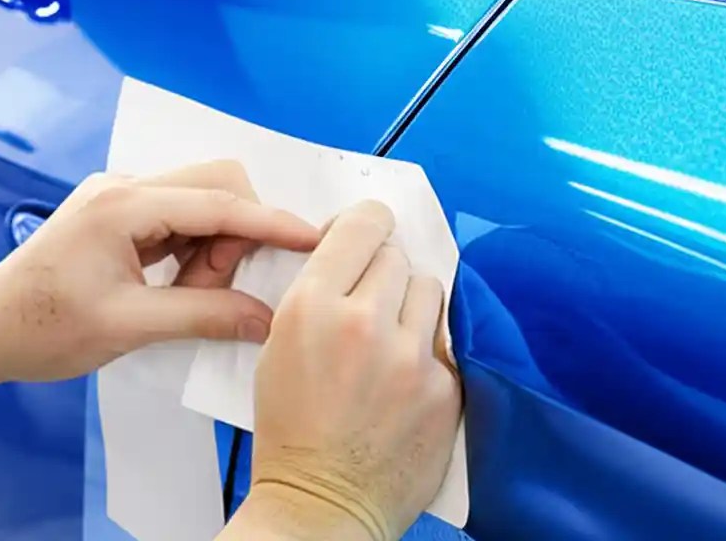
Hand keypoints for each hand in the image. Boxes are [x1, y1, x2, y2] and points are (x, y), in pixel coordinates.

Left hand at [0, 161, 319, 384]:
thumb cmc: (41, 329)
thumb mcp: (129, 328)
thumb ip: (204, 316)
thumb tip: (267, 320)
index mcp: (123, 205)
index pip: (220, 203)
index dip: (272, 223)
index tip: (313, 240)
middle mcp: (125, 187)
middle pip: (217, 183)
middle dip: (239, 231)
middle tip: (220, 287)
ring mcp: (122, 197)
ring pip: (203, 200)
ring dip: (216, 244)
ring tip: (194, 294)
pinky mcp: (121, 214)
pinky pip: (182, 216)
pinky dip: (196, 247)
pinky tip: (183, 284)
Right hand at [244, 200, 461, 540]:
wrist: (322, 502)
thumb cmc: (292, 430)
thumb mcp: (279, 346)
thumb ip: (318, 293)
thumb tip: (355, 254)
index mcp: (313, 307)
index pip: (362, 226)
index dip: (367, 224)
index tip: (369, 231)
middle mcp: (365, 323)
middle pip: (397, 257)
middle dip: (384, 274)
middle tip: (372, 303)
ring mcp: (411, 357)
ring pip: (430, 290)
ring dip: (412, 305)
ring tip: (392, 339)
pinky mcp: (445, 388)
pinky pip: (445, 341)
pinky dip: (428, 352)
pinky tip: (406, 379)